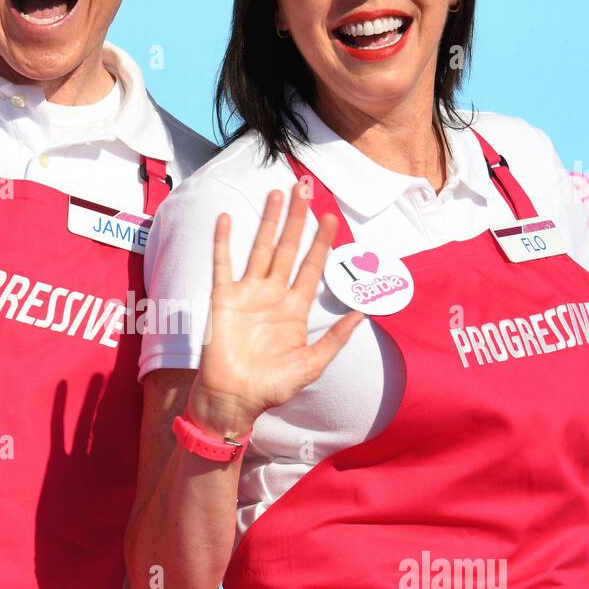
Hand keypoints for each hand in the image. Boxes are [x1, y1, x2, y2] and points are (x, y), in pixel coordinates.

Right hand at [188, 181, 363, 437]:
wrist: (234, 399)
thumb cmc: (272, 386)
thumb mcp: (312, 363)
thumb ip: (336, 338)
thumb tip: (365, 314)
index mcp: (295, 308)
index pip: (312, 266)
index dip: (322, 242)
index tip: (331, 217)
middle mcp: (273, 295)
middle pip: (288, 248)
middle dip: (297, 219)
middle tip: (303, 189)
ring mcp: (247, 293)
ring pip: (260, 248)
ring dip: (268, 221)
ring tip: (276, 194)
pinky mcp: (223, 298)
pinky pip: (223, 264)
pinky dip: (223, 241)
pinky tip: (226, 218)